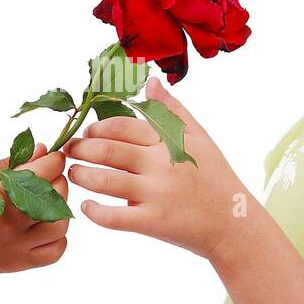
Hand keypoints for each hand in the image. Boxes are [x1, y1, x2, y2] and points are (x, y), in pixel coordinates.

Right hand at [0, 143, 70, 284]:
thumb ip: (12, 162)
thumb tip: (42, 149)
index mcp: (0, 194)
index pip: (46, 170)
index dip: (54, 158)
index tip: (52, 157)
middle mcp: (12, 221)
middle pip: (57, 197)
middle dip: (58, 181)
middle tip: (48, 177)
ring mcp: (18, 245)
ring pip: (60, 226)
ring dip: (60, 209)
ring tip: (46, 202)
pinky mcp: (20, 262)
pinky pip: (55, 251)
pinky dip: (58, 238)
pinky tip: (45, 226)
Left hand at [64, 77, 249, 261]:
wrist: (233, 222)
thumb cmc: (215, 177)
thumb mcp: (200, 137)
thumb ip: (172, 110)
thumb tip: (150, 81)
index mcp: (169, 141)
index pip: (122, 125)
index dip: (97, 126)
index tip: (87, 132)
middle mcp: (161, 165)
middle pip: (107, 149)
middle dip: (80, 148)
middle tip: (70, 151)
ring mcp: (156, 194)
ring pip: (104, 181)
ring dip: (80, 175)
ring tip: (72, 174)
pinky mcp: (153, 223)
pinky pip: (113, 217)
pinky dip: (94, 211)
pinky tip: (86, 207)